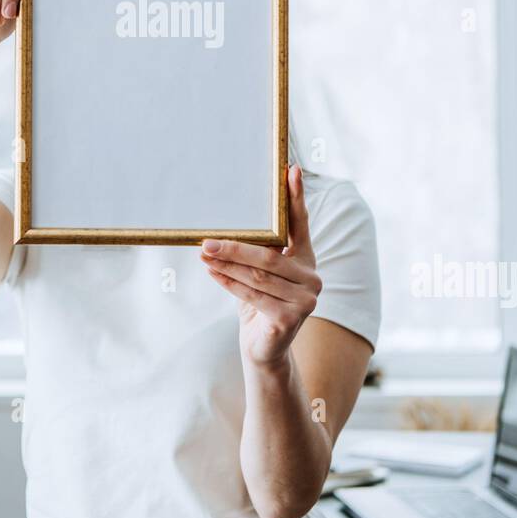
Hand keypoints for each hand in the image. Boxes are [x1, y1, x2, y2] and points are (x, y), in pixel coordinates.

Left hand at [199, 165, 321, 367]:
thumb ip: (260, 250)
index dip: (295, 197)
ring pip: (258, 276)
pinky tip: (213, 273)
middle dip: (235, 246)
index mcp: (307, 259)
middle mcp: (312, 277)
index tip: (291, 169)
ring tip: (204, 254)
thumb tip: (227, 225)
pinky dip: (229, 284)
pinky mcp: (291, 319)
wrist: (264, 348)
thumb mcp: (262, 274)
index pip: (301, 223)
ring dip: (227, 264)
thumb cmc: (260, 303)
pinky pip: (253, 296)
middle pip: (269, 255)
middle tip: (207, 240)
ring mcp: (305, 300)